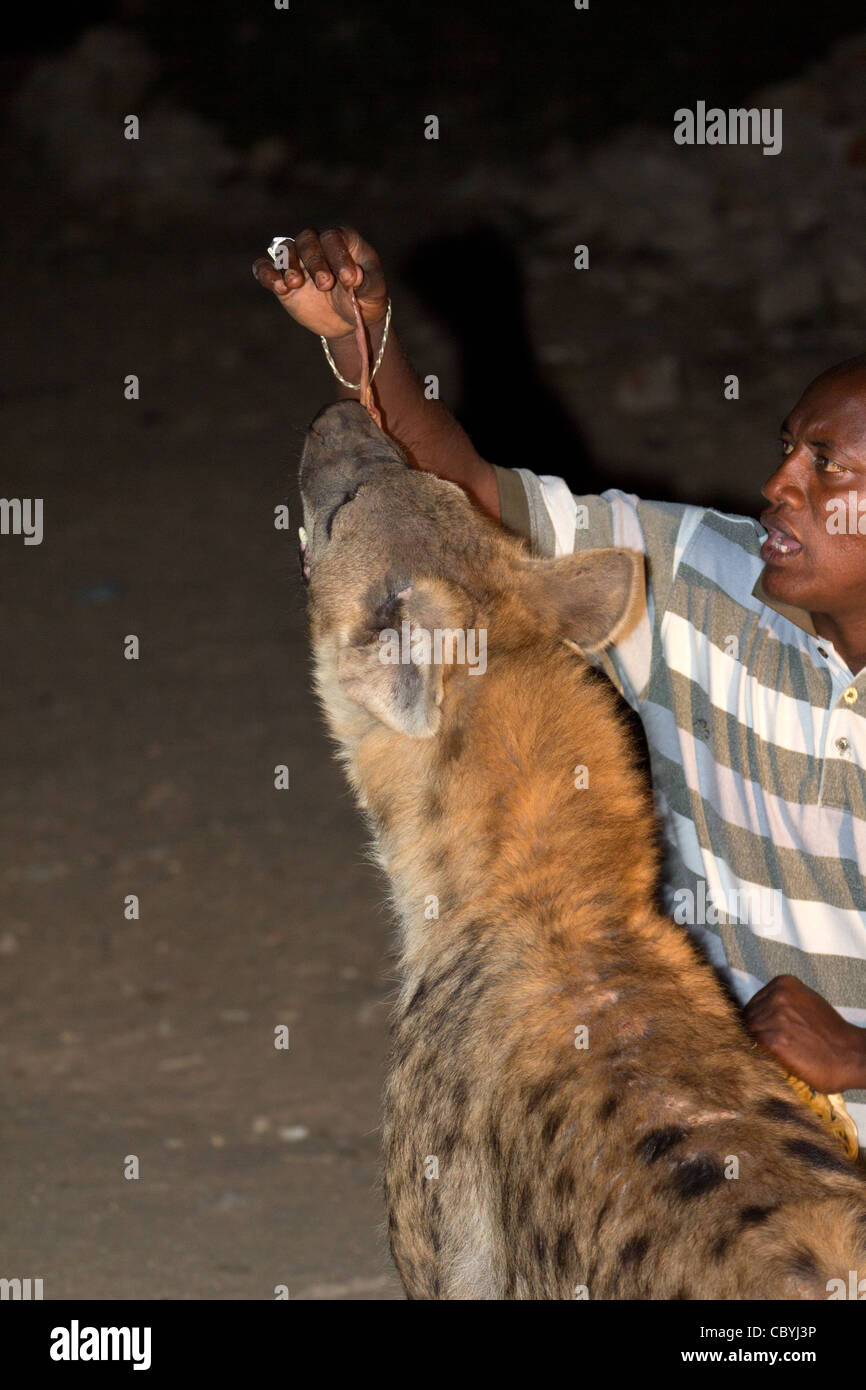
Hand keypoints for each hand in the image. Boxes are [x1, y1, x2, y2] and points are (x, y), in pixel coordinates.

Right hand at [252, 226, 387, 340]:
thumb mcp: (375, 292)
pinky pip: (265, 268)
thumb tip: (355, 276)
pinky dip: (266, 274)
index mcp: (342, 240)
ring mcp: (298, 260)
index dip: (339, 256)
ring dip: (288, 265)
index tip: (349, 280)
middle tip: (325, 285)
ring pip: (285, 249)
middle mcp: (317, 245)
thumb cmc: (365, 298)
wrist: (349, 320)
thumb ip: (369, 281)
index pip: (334, 238)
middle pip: (307, 240)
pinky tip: (278, 287)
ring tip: (295, 284)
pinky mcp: (282, 278)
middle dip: (314, 261)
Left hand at [743, 974, 865, 1092]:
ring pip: (749, 1033)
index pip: (754, 1003)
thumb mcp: (805, 1003)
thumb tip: (757, 1014)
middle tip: (775, 1047)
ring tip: (780, 1054)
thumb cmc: (829, 1033)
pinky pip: (753, 1047)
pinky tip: (777, 1059)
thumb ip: (782, 1003)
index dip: (759, 1021)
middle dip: (757, 1032)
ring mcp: (774, 1017)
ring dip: (759, 1045)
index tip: (769, 1033)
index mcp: (783, 983)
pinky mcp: (773, 1040)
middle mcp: (777, 996)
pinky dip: (760, 1055)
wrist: (851, 1055)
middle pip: (748, 1016)